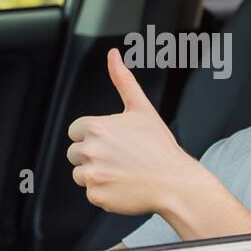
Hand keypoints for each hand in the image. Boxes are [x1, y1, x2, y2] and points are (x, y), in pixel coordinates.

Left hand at [66, 48, 196, 215]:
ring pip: (80, 174)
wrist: (175, 182)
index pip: (76, 131)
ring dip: (97, 174)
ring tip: (123, 172)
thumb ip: (123, 80)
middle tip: (121, 158)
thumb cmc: (159, 146)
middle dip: (93, 155)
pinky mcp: (96, 196)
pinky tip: (124, 187)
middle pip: (75, 153)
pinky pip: (91, 193)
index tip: (114, 142)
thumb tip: (113, 54)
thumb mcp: (142, 109)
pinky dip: (105, 192)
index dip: (94, 136)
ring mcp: (92, 175)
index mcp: (95, 127)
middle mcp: (90, 150)